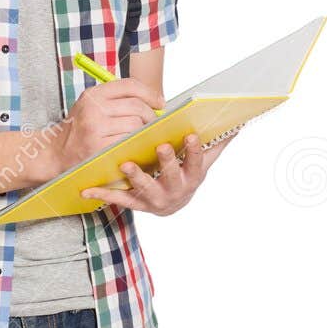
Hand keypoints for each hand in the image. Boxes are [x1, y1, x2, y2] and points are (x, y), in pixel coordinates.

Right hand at [42, 78, 164, 178]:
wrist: (56, 152)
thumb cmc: (79, 129)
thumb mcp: (91, 106)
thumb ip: (116, 99)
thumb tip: (152, 99)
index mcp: (93, 94)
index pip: (130, 85)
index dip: (150, 93)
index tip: (159, 102)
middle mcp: (93, 108)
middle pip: (137, 105)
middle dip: (150, 114)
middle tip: (152, 122)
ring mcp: (95, 128)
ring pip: (135, 124)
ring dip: (143, 130)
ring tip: (141, 134)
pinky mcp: (99, 146)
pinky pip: (128, 140)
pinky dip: (135, 142)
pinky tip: (133, 144)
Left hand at [80, 132, 236, 216]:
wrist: (171, 205)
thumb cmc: (186, 175)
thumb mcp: (203, 163)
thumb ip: (217, 143)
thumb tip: (238, 123)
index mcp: (192, 177)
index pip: (196, 162)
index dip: (194, 150)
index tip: (190, 134)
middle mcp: (176, 191)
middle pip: (171, 176)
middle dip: (167, 162)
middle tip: (160, 146)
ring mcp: (155, 199)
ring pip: (146, 188)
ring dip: (136, 177)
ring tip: (126, 164)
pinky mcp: (136, 205)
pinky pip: (119, 200)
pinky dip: (103, 194)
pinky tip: (88, 189)